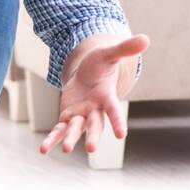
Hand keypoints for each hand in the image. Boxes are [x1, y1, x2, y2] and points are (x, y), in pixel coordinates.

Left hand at [41, 33, 148, 155]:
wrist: (87, 74)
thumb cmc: (100, 64)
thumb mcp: (108, 54)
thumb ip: (124, 49)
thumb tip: (145, 39)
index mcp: (106, 97)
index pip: (114, 110)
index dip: (118, 121)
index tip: (122, 135)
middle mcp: (95, 110)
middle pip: (95, 125)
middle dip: (94, 136)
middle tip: (92, 149)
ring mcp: (81, 115)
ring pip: (76, 130)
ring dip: (71, 139)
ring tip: (66, 150)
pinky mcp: (68, 117)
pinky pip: (60, 130)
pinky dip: (53, 139)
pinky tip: (44, 150)